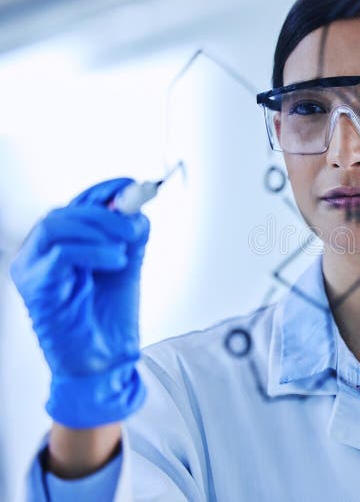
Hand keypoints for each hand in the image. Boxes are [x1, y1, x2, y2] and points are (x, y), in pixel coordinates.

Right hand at [10, 178, 149, 427]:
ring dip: (99, 229)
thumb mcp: (127, 266)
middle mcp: (41, 253)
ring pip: (57, 225)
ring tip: (124, 250)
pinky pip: (61, 253)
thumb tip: (139, 209)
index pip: (76, 205)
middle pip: (65, 211)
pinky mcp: (36, 287)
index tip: (131, 186)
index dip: (103, 192)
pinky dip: (93, 250)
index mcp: (62, 245)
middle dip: (105, 213)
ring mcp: (34, 269)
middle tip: (134, 226)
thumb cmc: (109, 317)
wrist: (104, 360)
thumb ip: (130, 237)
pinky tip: (115, 261)